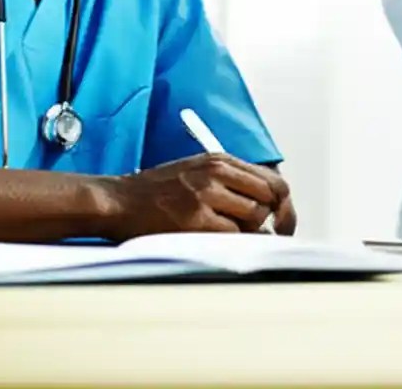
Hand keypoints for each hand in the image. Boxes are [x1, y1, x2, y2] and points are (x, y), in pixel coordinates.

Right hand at [100, 153, 291, 240]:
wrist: (118, 201)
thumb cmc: (156, 191)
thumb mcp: (197, 172)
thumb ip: (231, 182)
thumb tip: (269, 206)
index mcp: (220, 160)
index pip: (272, 180)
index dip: (284, 204)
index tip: (283, 220)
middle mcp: (216, 172)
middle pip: (269, 197)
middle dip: (272, 220)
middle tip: (267, 234)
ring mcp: (206, 194)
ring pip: (254, 217)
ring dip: (247, 231)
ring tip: (225, 232)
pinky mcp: (195, 218)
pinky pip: (232, 234)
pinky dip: (230, 241)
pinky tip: (214, 239)